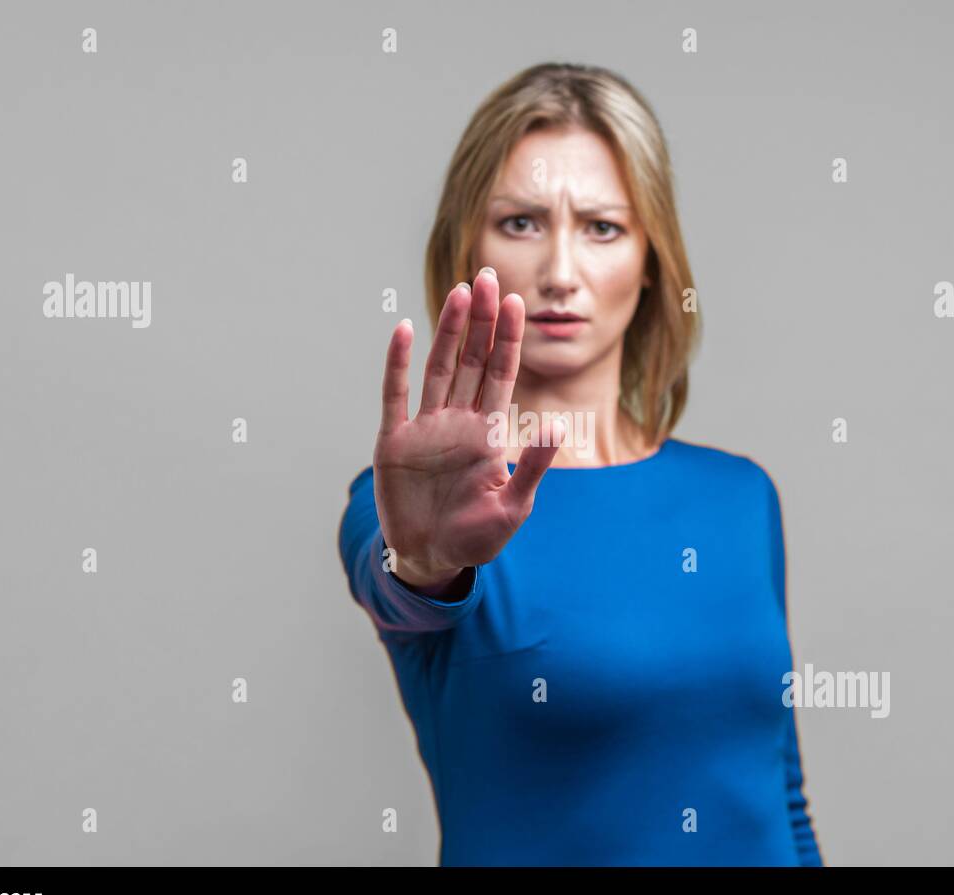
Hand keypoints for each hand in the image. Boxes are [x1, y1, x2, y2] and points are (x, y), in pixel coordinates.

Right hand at [372, 267, 564, 593]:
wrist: (430, 559)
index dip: (509, 339)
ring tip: (459, 291)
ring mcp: (426, 428)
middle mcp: (458, 421)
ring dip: (448, 331)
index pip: (501, 375)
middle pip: (472, 360)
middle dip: (481, 320)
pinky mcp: (395, 442)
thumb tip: (558, 427)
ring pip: (439, 368)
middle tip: (487, 275)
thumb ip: (532, 467)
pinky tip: (405, 330)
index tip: (516, 301)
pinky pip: (396, 395)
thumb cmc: (476, 538)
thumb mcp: (513, 508)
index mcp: (488, 433)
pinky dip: (399, 363)